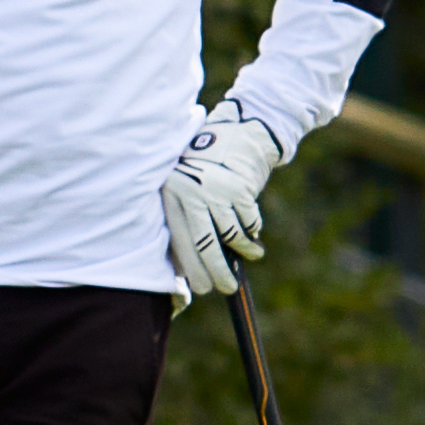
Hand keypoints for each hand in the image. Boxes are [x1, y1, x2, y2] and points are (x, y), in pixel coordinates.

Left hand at [157, 103, 294, 295]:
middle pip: (206, 245)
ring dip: (244, 251)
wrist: (231, 135)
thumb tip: (191, 271)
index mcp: (172, 196)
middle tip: (228, 288)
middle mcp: (192, 193)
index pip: (182, 243)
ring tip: (251, 255)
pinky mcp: (240, 187)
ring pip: (232, 236)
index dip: (194, 271)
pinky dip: (253, 231)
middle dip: (219, 273)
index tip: (205, 288)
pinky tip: (253, 232)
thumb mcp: (185, 191)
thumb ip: (184, 223)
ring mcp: (217, 190)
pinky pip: (249, 222)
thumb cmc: (203, 171)